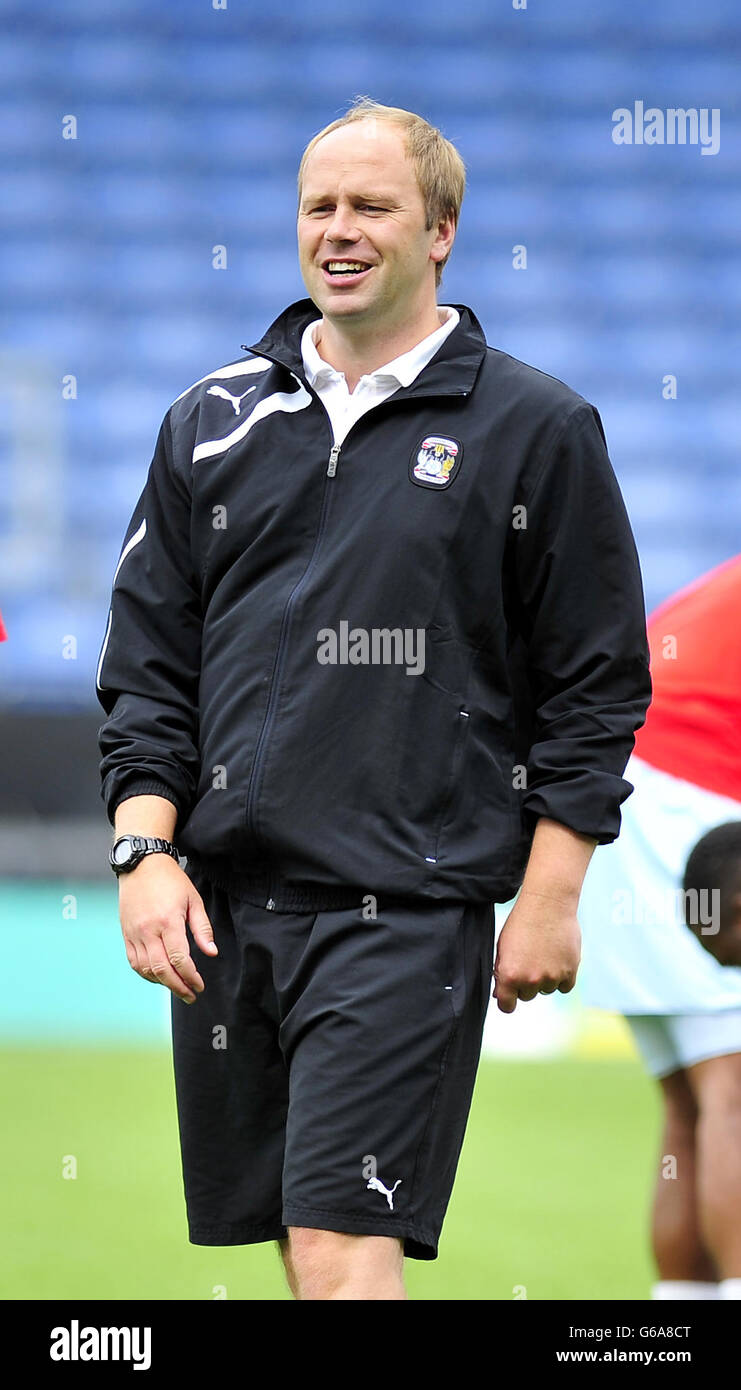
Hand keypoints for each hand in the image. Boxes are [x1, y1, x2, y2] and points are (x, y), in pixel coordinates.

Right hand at [118, 853, 217, 1002]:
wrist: (141, 865)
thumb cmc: (171, 881)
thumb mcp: (193, 900)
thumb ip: (202, 928)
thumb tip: (211, 953)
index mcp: (168, 921)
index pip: (180, 959)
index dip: (191, 977)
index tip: (200, 986)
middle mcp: (148, 930)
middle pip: (162, 969)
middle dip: (178, 987)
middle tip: (191, 996)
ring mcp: (134, 933)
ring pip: (146, 969)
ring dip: (162, 983)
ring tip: (177, 987)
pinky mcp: (126, 934)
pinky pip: (134, 962)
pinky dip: (146, 974)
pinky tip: (159, 977)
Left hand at [492, 889, 580, 1014]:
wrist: (547, 904)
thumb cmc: (521, 923)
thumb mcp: (503, 948)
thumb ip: (502, 973)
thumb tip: (500, 995)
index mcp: (509, 975)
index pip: (507, 1006)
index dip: (507, 1000)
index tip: (509, 995)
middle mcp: (530, 980)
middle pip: (527, 996)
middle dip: (526, 983)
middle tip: (528, 961)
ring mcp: (552, 977)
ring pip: (547, 990)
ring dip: (545, 978)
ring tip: (543, 953)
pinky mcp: (570, 971)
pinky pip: (564, 987)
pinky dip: (562, 977)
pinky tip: (557, 959)